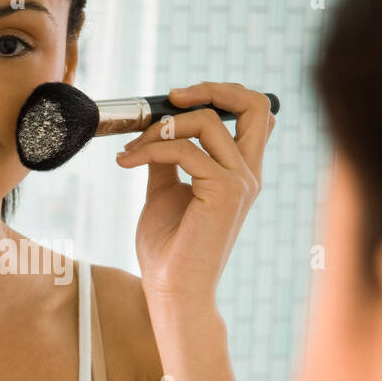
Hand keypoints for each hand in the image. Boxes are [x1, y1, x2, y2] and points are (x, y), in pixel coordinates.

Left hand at [115, 82, 275, 307]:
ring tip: (130, 150)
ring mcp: (241, 182)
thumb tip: (155, 128)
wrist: (171, 291)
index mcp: (241, 173)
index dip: (222, 95)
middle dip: (211, 89)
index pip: (256, 116)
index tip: (177, 102)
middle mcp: (248, 174)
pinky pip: (183, 149)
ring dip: (159, 127)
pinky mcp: (224, 191)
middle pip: (256, 105)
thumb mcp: (165, 192)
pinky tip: (125, 163)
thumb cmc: (169, 249)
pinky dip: (149, 148)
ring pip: (208, 121)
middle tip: (170, 98)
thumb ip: (166, 159)